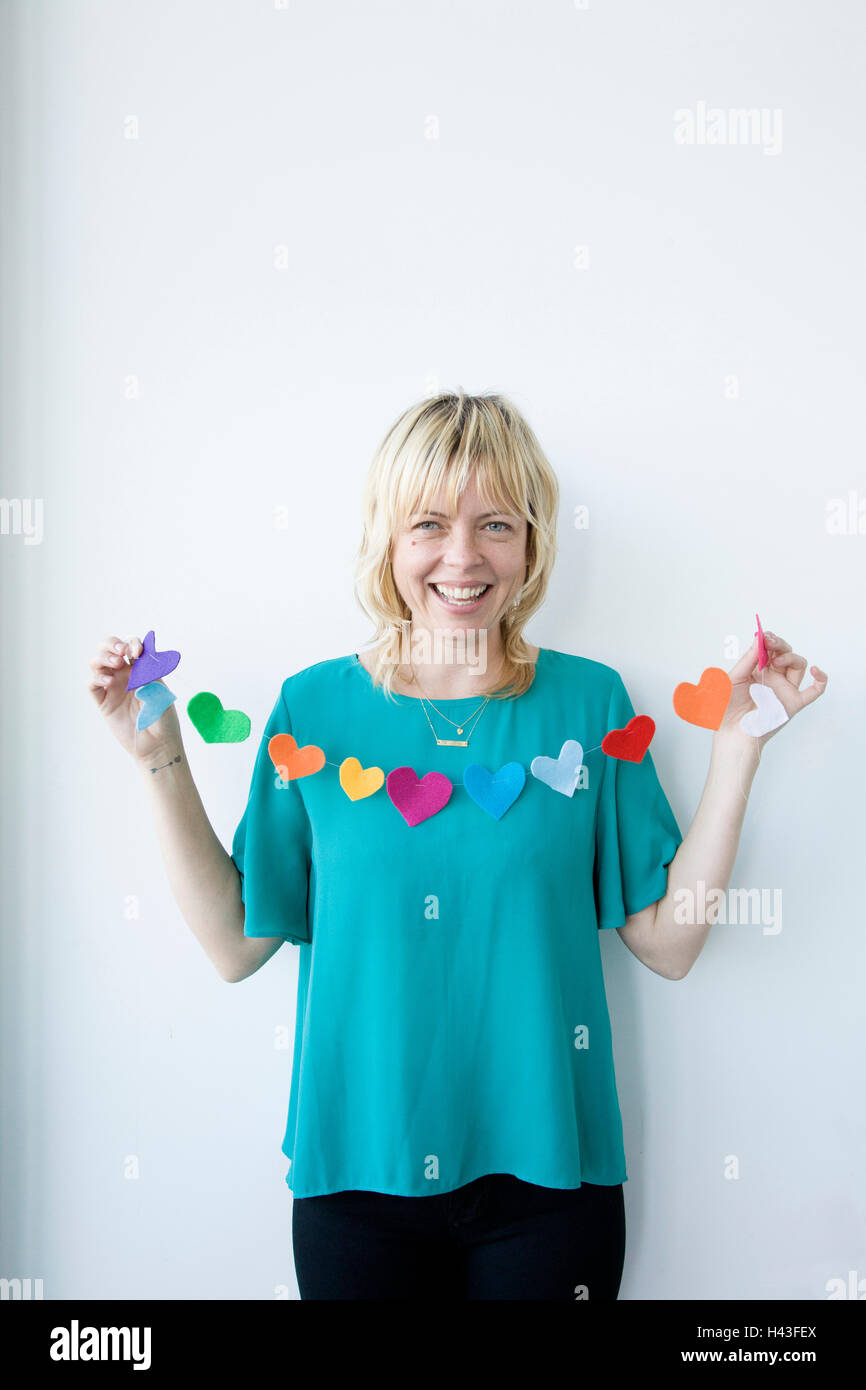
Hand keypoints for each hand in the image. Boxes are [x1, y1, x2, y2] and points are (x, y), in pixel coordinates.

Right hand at [88, 634, 182, 762]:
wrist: (156, 746)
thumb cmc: (164, 720)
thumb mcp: (161, 694)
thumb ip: (150, 676)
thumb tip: (138, 660)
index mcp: (143, 670)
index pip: (132, 647)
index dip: (132, 644)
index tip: (137, 652)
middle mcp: (126, 675)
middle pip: (111, 649)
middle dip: (113, 644)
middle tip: (122, 652)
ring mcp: (113, 687)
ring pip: (98, 662)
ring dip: (104, 657)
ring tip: (116, 664)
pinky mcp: (103, 702)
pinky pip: (92, 684)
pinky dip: (96, 678)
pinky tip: (109, 682)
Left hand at [716, 629, 827, 751]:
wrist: (731, 733)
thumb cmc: (727, 709)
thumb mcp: (733, 679)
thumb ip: (746, 660)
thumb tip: (758, 639)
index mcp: (757, 670)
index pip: (769, 649)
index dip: (769, 640)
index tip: (764, 635)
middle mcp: (773, 677)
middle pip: (786, 653)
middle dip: (780, 644)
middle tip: (770, 642)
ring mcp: (784, 690)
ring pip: (798, 665)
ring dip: (791, 657)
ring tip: (776, 661)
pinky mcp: (793, 703)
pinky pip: (815, 691)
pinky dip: (821, 679)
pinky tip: (816, 671)